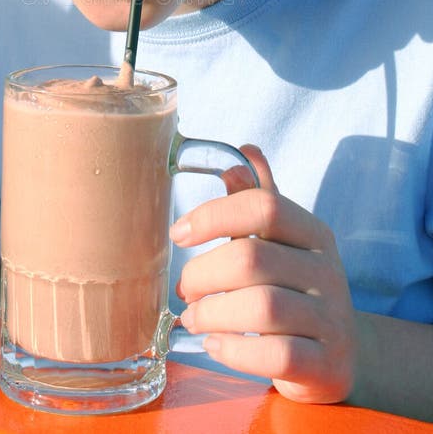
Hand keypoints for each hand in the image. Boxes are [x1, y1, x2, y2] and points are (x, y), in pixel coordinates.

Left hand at [170, 144, 356, 404]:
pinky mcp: (327, 365)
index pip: (264, 206)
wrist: (338, 356)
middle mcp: (328, 271)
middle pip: (253, 258)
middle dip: (203, 274)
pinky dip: (234, 350)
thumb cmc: (294, 289)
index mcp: (313, 233)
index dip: (214, 215)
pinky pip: (276, 355)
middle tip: (183, 288)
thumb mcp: (279, 242)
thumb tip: (242, 152)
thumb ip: (256, 201)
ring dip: (212, 313)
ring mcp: (332, 320)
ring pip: (262, 308)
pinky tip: (215, 344)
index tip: (179, 233)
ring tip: (192, 318)